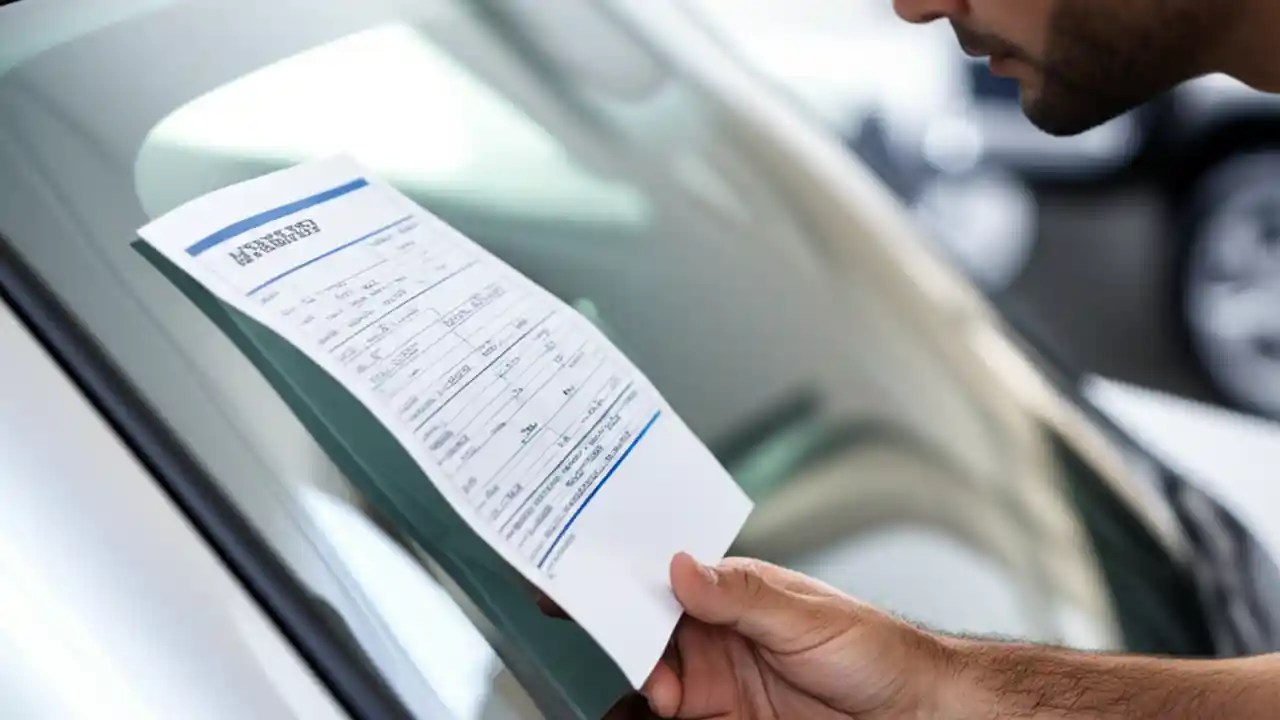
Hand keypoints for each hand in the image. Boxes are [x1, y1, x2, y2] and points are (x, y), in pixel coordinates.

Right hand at [639, 553, 947, 718]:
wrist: (915, 712)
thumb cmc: (876, 650)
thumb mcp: (806, 617)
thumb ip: (740, 595)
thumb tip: (681, 566)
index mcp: (734, 592)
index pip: (667, 586)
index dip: (631, 593)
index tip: (603, 603)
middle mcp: (719, 632)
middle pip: (651, 636)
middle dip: (631, 647)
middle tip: (635, 665)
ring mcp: (720, 679)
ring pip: (657, 680)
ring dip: (645, 687)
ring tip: (657, 698)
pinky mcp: (727, 718)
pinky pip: (679, 716)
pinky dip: (659, 712)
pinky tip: (659, 710)